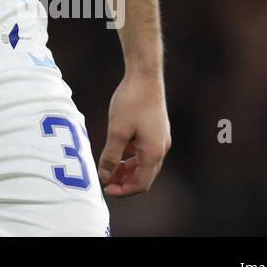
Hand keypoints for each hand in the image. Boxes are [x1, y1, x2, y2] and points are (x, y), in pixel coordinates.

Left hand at [97, 71, 170, 196]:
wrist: (145, 77)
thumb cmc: (131, 102)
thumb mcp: (116, 131)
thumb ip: (111, 156)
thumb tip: (105, 177)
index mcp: (153, 153)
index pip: (141, 184)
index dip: (123, 190)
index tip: (106, 189)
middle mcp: (161, 149)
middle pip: (144, 176)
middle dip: (125, 181)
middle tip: (106, 181)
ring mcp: (161, 139)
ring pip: (145, 163)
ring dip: (128, 169)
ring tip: (110, 168)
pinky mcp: (157, 130)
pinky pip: (145, 151)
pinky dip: (132, 156)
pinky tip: (118, 149)